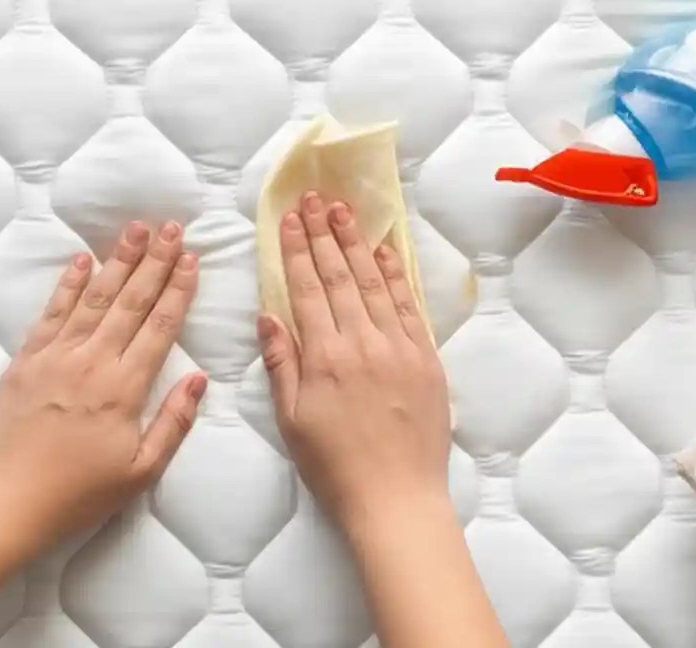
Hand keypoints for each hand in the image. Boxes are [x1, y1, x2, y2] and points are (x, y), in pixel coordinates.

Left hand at [0, 220, 205, 544]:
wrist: (7, 502)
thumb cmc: (80, 494)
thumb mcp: (141, 470)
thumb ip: (174, 421)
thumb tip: (200, 379)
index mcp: (124, 388)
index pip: (160, 327)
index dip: (178, 290)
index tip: (191, 258)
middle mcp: (92, 362)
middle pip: (130, 302)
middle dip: (155, 262)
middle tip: (172, 227)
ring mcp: (55, 357)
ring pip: (94, 298)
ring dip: (118, 261)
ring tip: (136, 229)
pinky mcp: (26, 361)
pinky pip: (51, 314)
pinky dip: (67, 284)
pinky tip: (83, 260)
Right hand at [259, 192, 450, 533]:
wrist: (397, 498)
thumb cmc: (335, 467)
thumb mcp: (292, 421)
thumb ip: (282, 365)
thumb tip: (268, 316)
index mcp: (324, 357)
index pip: (306, 288)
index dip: (296, 249)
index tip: (289, 217)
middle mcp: (363, 342)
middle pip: (339, 275)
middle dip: (324, 233)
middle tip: (314, 197)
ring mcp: (400, 347)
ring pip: (374, 283)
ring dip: (357, 243)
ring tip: (343, 210)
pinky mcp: (427, 359)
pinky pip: (409, 306)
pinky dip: (394, 275)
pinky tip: (384, 251)